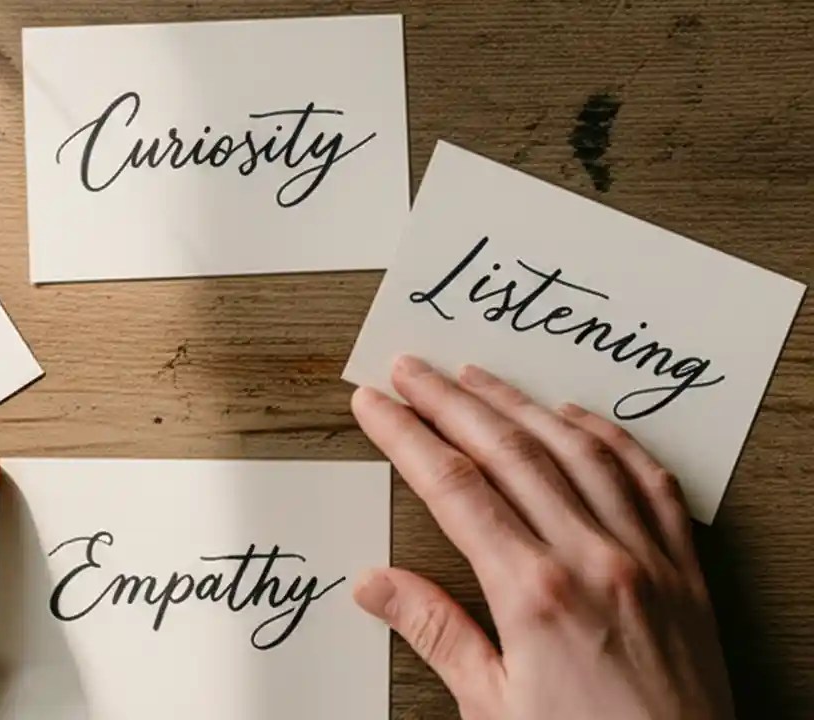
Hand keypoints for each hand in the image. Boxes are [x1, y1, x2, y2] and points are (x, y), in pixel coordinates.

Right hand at [350, 357, 733, 719]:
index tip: (375, 405)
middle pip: (507, 450)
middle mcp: (592, 558)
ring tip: (476, 374)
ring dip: (518, 403)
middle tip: (411, 367)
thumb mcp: (493, 707)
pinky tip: (576, 416)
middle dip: (449, 400)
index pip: (453, 486)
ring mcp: (644, 556)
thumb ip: (436, 632)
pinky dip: (608, 436)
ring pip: (574, 449)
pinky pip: (648, 478)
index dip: (405, 436)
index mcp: (534, 592)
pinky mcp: (683, 569)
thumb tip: (373, 583)